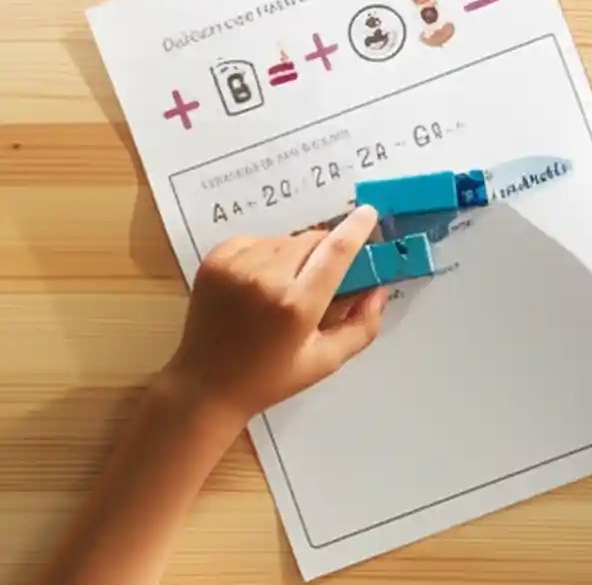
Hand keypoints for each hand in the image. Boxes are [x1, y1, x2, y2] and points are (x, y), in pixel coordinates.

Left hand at [163, 205, 390, 427]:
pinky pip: (255, 240)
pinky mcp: (215, 261)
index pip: (336, 251)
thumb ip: (362, 325)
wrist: (205, 385)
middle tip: (321, 276)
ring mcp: (236, 266)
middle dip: (324, 251)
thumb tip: (379, 289)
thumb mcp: (326, 361)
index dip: (356, 229)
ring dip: (295, 254)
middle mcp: (266, 279)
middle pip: (311, 240)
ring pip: (284, 239)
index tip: (368, 213)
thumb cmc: (271, 378)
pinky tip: (261, 280)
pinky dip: (266, 252)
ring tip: (287, 285)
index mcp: (297, 305)